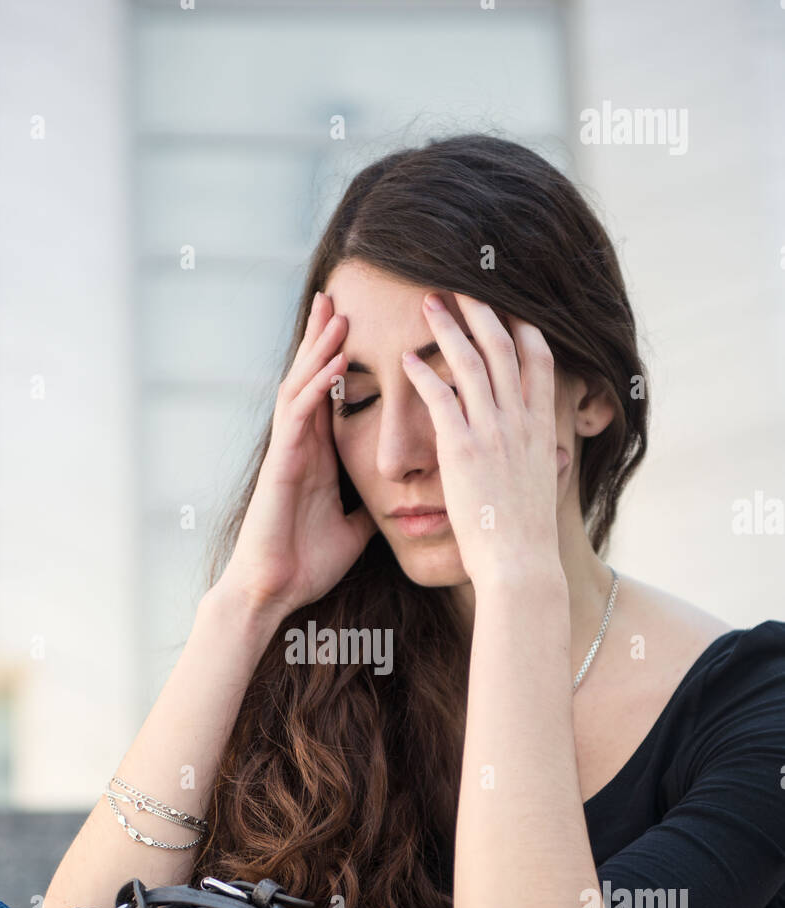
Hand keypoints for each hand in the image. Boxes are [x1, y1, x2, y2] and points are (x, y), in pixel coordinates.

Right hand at [219, 291, 377, 620]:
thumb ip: (368, 507)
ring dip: (319, 350)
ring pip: (301, 387)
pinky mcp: (281, 466)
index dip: (339, 360)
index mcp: (317, 457)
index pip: (330, 396)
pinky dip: (316, 388)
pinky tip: (334, 364)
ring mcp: (288, 453)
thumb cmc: (306, 563)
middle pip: (311, 379)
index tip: (358, 327)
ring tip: (336, 313)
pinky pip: (299, 417)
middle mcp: (301, 447)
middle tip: (339, 296)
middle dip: (323, 339)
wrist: (275, 591)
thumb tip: (397, 499)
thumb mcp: (353, 529)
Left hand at [401, 292, 560, 583]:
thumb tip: (556, 459)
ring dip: (447, 327)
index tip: (507, 306)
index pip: (538, 360)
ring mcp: (492, 432)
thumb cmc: (528, 536)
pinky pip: (439, 398)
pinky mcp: (462, 450)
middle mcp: (519, 421)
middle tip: (460, 287)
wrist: (521, 564)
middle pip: (502, 347)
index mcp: (541, 428)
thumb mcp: (545, 488)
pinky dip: (423, 374)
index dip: (523, 327)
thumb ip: (545, 464)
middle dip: (481, 311)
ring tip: (428, 303)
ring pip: (469, 361)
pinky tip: (406, 360)